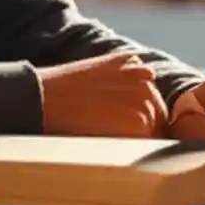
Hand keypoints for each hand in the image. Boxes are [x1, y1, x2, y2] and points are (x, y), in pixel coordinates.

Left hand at [37, 52, 167, 137]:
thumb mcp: (107, 146)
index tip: (138, 143)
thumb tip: (148, 143)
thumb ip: (133, 144)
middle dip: (149, 122)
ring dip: (143, 100)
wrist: (43, 99)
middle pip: (160, 116)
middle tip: (128, 128)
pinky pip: (142, 72)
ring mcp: (138, 75)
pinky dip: (135, 79)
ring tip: (121, 107)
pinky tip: (116, 87)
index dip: (148, 142)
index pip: (160, 138)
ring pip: (153, 93)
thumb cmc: (69, 130)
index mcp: (142, 126)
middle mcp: (146, 98)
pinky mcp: (128, 59)